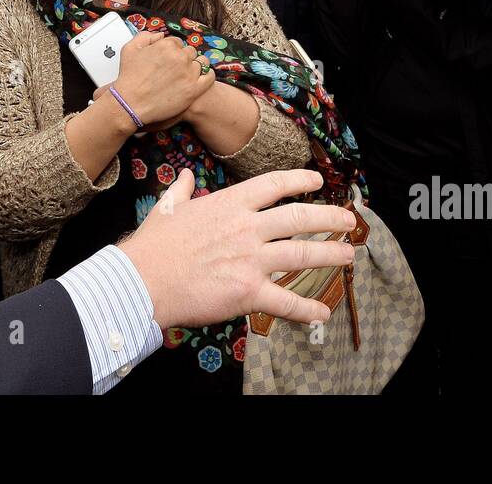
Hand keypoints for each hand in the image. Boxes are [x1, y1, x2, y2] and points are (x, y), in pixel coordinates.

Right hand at [111, 32, 213, 126]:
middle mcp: (180, 57)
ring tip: (187, 74)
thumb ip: (145, 36)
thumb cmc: (129, 78)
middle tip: (176, 69)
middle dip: (184, 58)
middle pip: (190, 52)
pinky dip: (207, 75)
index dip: (173, 51)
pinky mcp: (194, 89)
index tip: (169, 59)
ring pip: (201, 63)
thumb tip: (160, 36)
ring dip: (195, 66)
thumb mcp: (130, 49)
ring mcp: (189, 73)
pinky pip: (209, 77)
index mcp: (167, 45)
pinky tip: (201, 79)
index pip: (178, 43)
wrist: (130, 103)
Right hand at [119, 168, 358, 328]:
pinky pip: (286, 302)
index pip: (274, 185)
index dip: (300, 180)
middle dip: (329, 218)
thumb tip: (188, 177)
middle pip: (299, 217)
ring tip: (348, 254)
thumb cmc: (153, 246)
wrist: (142, 281)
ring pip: (302, 255)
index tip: (316, 180)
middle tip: (348, 220)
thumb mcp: (168, 208)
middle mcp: (246, 228)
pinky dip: (307, 309)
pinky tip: (323, 313)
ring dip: (329, 254)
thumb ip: (183, 190)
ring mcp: (250, 260)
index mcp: (230, 205)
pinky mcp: (248, 292)